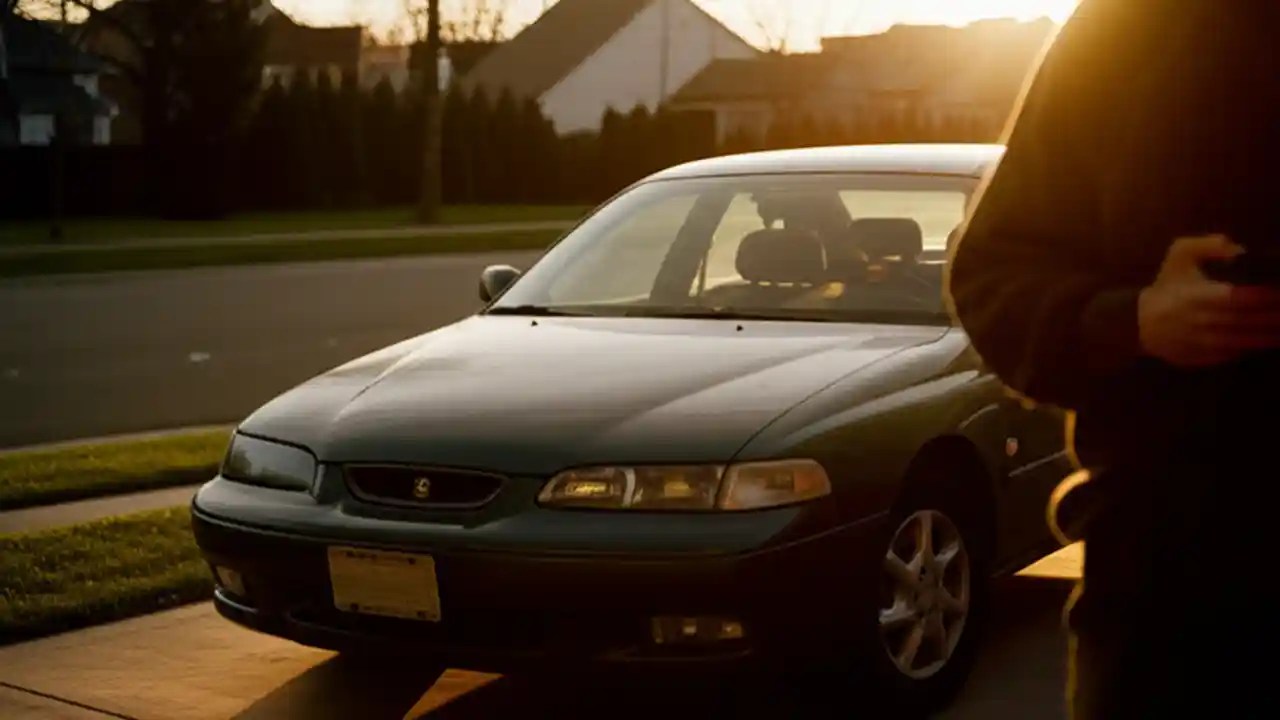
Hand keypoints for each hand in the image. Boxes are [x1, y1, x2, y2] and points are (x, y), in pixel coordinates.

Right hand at [1138, 234, 1279, 366]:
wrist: (1141, 323)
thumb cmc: (1167, 287)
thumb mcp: (1178, 257)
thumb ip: (1205, 246)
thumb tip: (1236, 248)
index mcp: (1194, 296)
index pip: (1234, 297)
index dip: (1261, 296)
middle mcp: (1199, 321)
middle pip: (1243, 320)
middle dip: (1272, 316)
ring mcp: (1200, 343)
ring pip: (1241, 341)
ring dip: (1268, 336)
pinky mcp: (1202, 358)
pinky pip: (1233, 354)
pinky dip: (1252, 348)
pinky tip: (1270, 341)